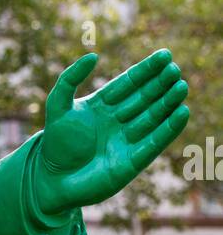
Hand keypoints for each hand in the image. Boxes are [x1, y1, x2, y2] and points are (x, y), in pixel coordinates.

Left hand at [34, 49, 189, 215]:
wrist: (51, 179)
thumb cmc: (54, 144)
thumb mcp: (57, 106)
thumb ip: (69, 79)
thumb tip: (93, 56)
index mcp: (103, 105)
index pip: (129, 83)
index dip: (147, 70)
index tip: (164, 55)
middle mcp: (118, 121)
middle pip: (145, 98)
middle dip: (160, 84)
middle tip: (175, 70)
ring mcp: (127, 141)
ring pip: (153, 117)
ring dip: (168, 103)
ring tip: (181, 87)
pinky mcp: (133, 162)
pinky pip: (155, 143)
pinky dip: (169, 129)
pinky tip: (182, 113)